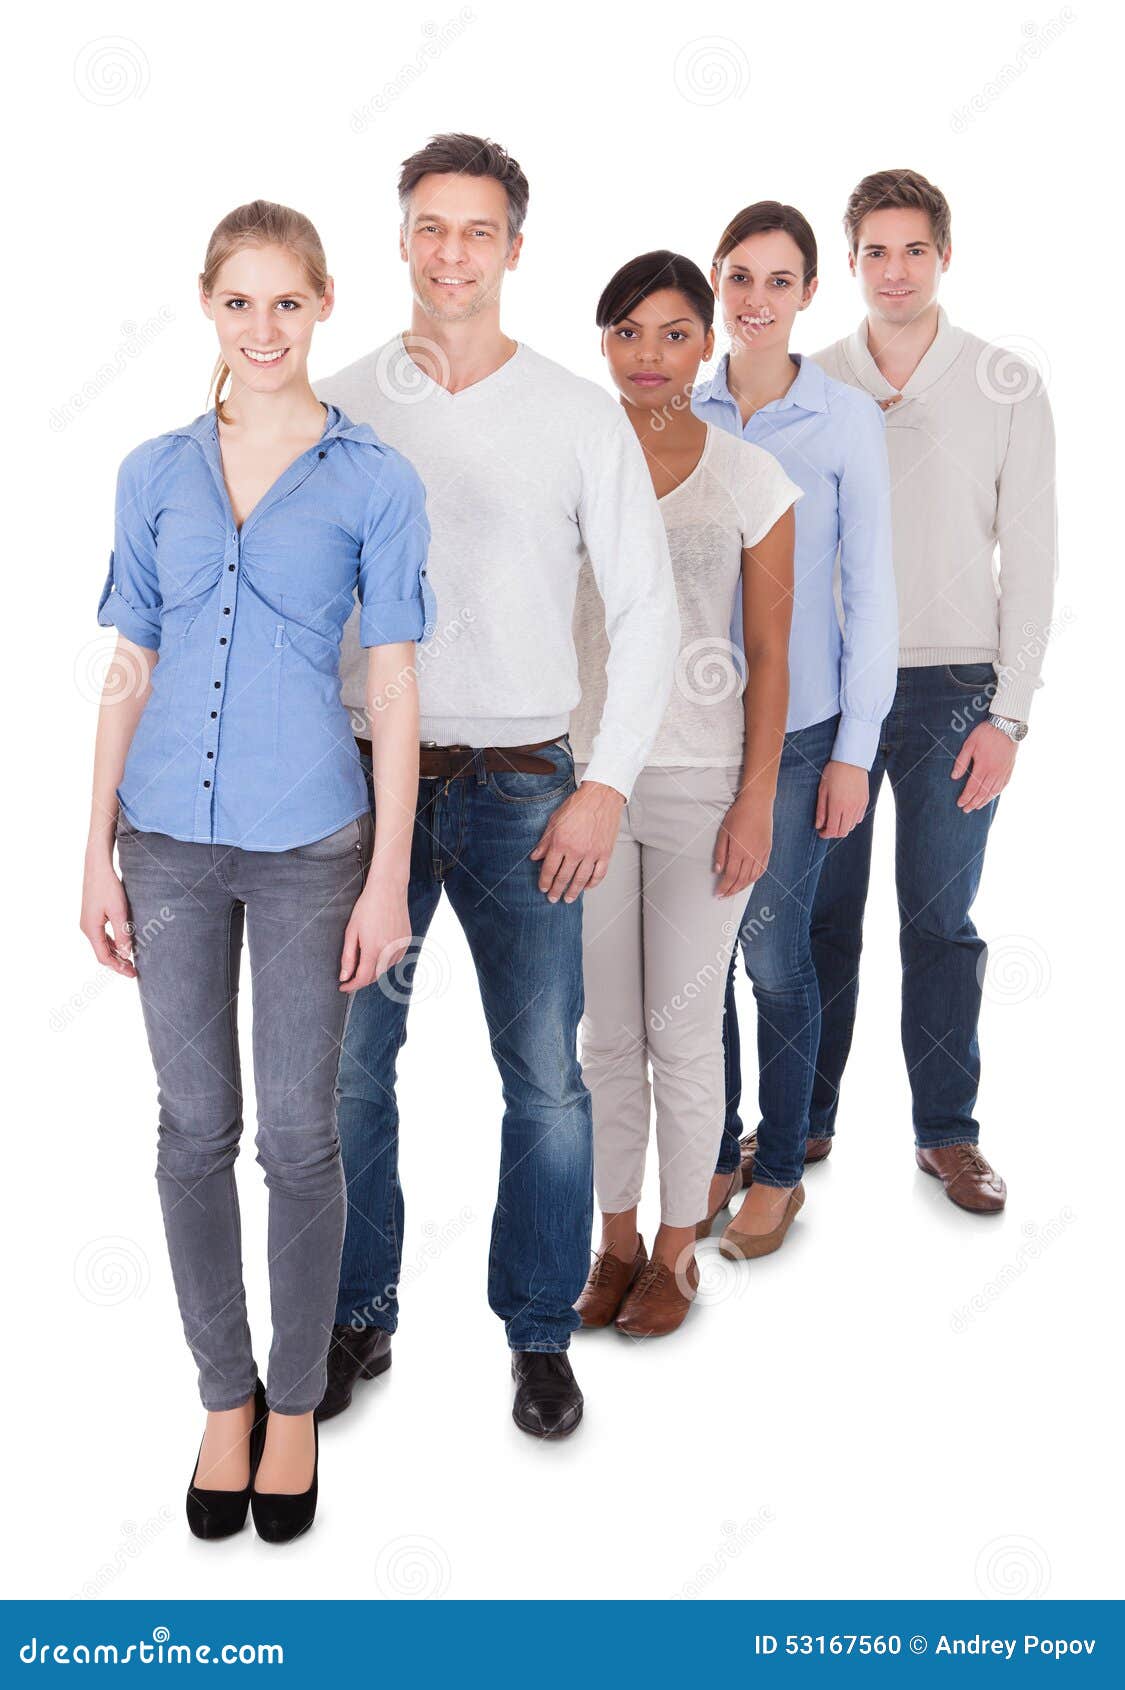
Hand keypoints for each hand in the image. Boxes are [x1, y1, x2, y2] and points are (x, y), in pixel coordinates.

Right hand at [80, 851, 135, 977]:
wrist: (97, 867)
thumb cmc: (108, 887)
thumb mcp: (119, 911)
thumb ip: (122, 933)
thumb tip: (126, 954)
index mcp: (91, 929)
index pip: (104, 957)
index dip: (118, 967)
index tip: (133, 973)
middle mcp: (87, 928)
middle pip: (102, 953)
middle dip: (118, 963)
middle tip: (134, 971)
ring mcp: (88, 922)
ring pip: (102, 945)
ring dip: (116, 954)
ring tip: (131, 960)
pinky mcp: (92, 916)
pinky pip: (102, 936)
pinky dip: (112, 943)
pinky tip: (124, 944)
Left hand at [339, 876, 411, 992]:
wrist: (388, 889)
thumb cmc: (367, 907)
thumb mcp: (351, 931)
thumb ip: (348, 957)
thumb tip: (344, 977)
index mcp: (374, 949)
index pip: (363, 978)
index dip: (351, 986)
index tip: (343, 987)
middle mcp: (390, 951)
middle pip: (374, 977)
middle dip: (361, 979)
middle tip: (350, 974)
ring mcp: (401, 947)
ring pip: (385, 969)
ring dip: (374, 969)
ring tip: (365, 955)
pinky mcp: (407, 942)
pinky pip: (395, 959)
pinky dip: (385, 960)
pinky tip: (379, 949)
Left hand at [529, 780, 624, 902]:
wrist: (601, 797)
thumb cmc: (578, 805)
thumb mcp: (554, 821)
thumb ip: (544, 841)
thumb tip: (535, 857)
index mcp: (561, 843)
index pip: (549, 869)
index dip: (544, 881)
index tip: (542, 888)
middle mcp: (576, 851)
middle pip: (564, 878)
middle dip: (556, 890)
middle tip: (552, 898)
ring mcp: (592, 854)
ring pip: (581, 880)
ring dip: (573, 892)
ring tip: (568, 899)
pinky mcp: (605, 853)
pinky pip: (598, 874)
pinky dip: (592, 883)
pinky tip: (586, 887)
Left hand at [713, 793, 772, 896]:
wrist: (757, 803)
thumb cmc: (738, 814)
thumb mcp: (723, 832)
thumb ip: (720, 853)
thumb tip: (717, 870)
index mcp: (739, 851)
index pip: (730, 876)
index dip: (724, 887)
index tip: (718, 894)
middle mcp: (751, 855)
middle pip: (741, 880)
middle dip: (732, 890)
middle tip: (724, 896)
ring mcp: (761, 853)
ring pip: (752, 877)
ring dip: (742, 887)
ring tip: (734, 891)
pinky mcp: (767, 850)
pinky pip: (761, 869)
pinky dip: (754, 879)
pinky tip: (749, 882)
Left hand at [815, 761, 868, 838]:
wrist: (852, 759)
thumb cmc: (834, 772)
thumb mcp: (822, 790)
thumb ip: (821, 810)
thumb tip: (818, 825)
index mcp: (837, 806)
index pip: (832, 830)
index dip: (825, 834)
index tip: (821, 832)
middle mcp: (850, 808)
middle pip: (843, 832)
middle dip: (834, 833)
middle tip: (827, 828)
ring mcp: (859, 806)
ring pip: (852, 826)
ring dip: (843, 827)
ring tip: (835, 820)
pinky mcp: (865, 801)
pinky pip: (859, 818)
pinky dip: (852, 821)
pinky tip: (845, 814)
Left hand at [951, 721, 1018, 811]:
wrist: (1007, 726)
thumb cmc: (985, 733)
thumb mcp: (969, 744)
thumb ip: (961, 762)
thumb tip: (954, 777)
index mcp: (983, 767)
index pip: (972, 788)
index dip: (966, 797)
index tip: (959, 804)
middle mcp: (994, 772)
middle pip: (982, 792)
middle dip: (973, 802)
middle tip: (966, 810)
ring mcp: (1003, 771)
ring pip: (993, 791)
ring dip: (984, 801)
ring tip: (977, 807)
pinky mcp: (1009, 769)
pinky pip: (1003, 785)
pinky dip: (996, 793)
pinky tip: (991, 796)